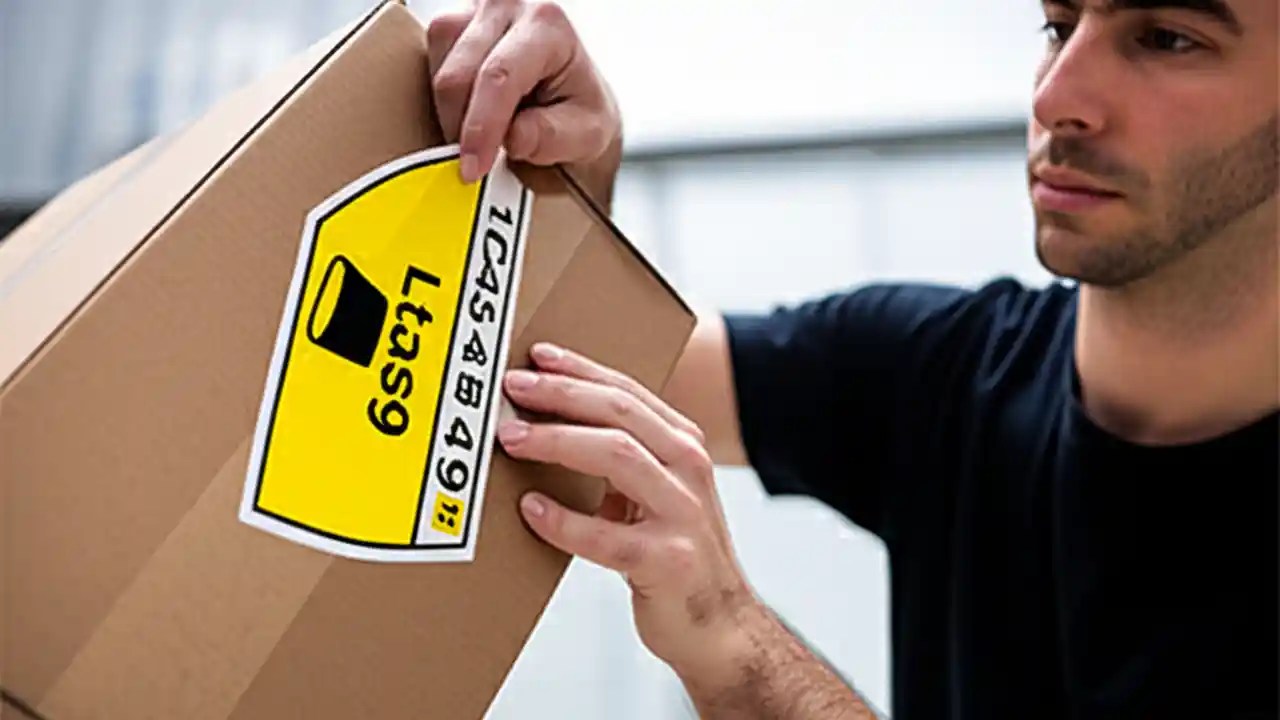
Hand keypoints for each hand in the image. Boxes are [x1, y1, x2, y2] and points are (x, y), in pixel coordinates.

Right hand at [426, 0, 622, 190]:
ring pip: (438, 64)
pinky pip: (431, 59)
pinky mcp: (457, 23)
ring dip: (451, 111)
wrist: (574, 100)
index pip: (499, 76)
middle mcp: (511, 6)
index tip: (473, 167)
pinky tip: (471, 110)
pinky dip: (445, 97)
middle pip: (459, 73)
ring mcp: (478, 10)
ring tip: (482, 131)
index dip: (481, 127)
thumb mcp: (587, 134)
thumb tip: (513, 137)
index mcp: (548, 26)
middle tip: (475, 162)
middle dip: (461, 127)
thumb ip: (552, 137)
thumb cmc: (581, 111)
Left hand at [498, 343, 760, 679]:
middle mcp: (689, 469)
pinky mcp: (668, 561)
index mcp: (684, 446)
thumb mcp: (659, 493)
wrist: (720, 626)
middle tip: (514, 387)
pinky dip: (563, 520)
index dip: (580, 370)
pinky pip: (606, 535)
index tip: (537, 357)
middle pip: (620, 411)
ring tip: (514, 439)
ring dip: (558, 441)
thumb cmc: (677, 556)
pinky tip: (532, 509)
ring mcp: (683, 514)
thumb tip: (551, 425)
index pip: (628, 391)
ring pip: (617, 455)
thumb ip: (624, 460)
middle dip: (562, 394)